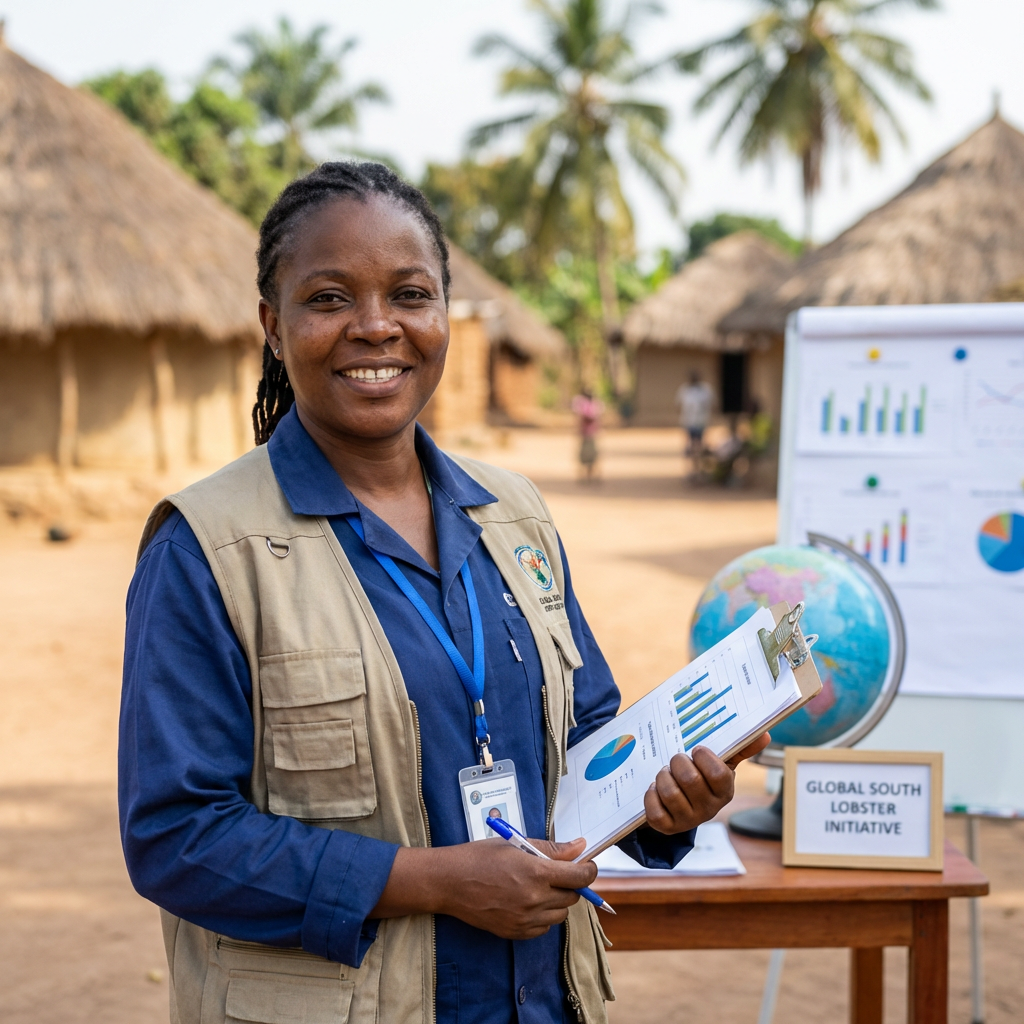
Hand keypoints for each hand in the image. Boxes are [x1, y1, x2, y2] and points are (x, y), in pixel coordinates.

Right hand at [371, 837, 597, 939]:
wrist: (450, 882)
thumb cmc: (480, 857)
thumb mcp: (516, 844)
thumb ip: (551, 849)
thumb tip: (579, 846)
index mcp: (536, 872)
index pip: (580, 876)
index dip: (589, 870)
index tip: (587, 865)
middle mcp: (534, 899)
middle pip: (573, 896)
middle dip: (571, 883)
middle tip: (557, 872)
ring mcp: (525, 919)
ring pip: (560, 914)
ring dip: (558, 900)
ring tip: (539, 886)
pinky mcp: (516, 933)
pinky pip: (544, 928)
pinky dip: (543, 916)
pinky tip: (528, 902)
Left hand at [644, 732, 770, 834]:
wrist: (681, 806)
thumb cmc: (703, 778)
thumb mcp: (722, 763)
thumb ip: (741, 748)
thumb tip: (764, 735)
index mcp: (724, 792)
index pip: (719, 774)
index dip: (704, 757)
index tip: (696, 750)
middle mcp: (709, 809)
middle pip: (690, 780)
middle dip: (678, 763)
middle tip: (677, 760)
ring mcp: (688, 820)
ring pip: (670, 793)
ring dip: (663, 777)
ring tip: (666, 774)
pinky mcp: (667, 827)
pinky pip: (655, 812)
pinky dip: (651, 795)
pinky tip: (655, 789)